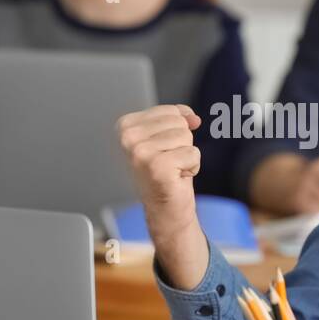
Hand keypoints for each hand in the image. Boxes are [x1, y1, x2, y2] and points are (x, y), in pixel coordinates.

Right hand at [116, 104, 207, 288]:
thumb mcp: (167, 138)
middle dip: (182, 144)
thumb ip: (179, 118)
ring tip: (172, 169)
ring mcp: (140, 152)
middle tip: (168, 162)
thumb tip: (193, 118)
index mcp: (125, 126)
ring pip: (186, 137)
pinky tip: (176, 178)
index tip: (163, 150)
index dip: (176, 132)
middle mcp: (128, 138)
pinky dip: (192, 167)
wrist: (164, 207)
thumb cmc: (164, 172)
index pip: (170, 111)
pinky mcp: (157, 167)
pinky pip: (193, 153)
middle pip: (179, 123)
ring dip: (186, 156)